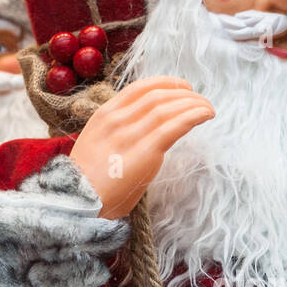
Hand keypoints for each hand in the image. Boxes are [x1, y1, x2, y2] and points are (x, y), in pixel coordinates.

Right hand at [69, 75, 215, 218]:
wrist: (78, 204)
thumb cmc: (89, 183)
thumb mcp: (97, 146)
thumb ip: (117, 133)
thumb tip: (142, 130)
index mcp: (104, 115)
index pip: (140, 88)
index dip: (166, 83)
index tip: (182, 87)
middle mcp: (117, 119)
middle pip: (158, 95)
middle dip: (184, 93)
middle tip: (200, 99)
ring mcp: (131, 134)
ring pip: (169, 107)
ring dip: (193, 104)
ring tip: (208, 108)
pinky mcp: (146, 151)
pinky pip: (175, 126)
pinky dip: (194, 116)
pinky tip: (206, 115)